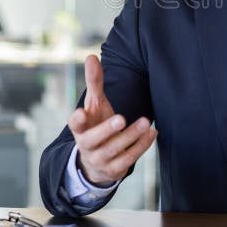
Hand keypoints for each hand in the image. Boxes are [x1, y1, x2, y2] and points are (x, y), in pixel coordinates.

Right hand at [67, 54, 157, 185]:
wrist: (98, 159)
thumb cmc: (96, 124)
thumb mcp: (95, 104)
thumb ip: (94, 82)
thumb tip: (91, 56)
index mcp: (80, 129)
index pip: (74, 125)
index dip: (77, 119)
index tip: (80, 111)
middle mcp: (87, 146)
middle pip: (94, 139)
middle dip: (107, 129)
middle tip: (121, 118)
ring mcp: (100, 160)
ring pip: (115, 149)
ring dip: (131, 136)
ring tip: (145, 121)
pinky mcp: (114, 169)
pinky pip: (129, 158)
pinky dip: (141, 145)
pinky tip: (152, 132)